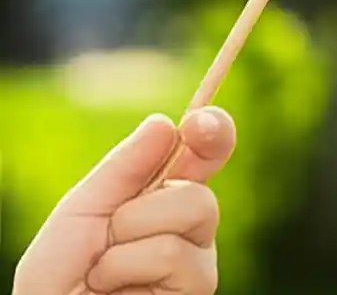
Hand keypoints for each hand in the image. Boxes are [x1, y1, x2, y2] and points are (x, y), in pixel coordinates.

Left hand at [15, 107, 236, 294]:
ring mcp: (198, 262)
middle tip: (108, 235)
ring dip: (129, 236)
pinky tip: (115, 288)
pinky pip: (173, 251)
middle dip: (143, 205)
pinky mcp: (199, 290)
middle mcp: (189, 229)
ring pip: (193, 210)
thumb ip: (124, 169)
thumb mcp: (82, 211)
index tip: (201, 120)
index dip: (213, 133)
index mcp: (165, 199)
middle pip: (199, 190)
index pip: (204, 158)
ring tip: (104, 271)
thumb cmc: (61, 276)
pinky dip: (127, 265)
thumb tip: (166, 122)